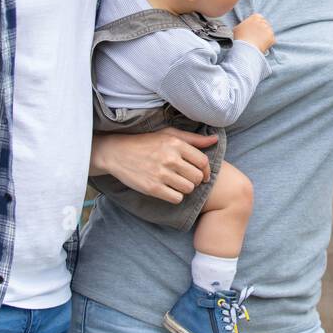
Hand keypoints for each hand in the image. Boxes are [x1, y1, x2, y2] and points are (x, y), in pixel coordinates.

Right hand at [92, 129, 217, 202]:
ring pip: (188, 189)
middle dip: (195, 180)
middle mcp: (170, 158)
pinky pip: (176, 198)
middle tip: (186, 178)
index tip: (202, 175)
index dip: (206, 171)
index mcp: (176, 144)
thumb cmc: (147, 142)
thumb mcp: (169, 134)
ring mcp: (160, 174)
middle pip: (197, 177)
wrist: (117, 152)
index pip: (203, 162)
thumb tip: (215, 139)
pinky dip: (175, 197)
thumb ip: (193, 139)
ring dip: (185, 188)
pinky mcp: (152, 188)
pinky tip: (168, 190)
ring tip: (176, 183)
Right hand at [233, 13, 274, 52]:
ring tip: (258, 43)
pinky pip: (271, 40)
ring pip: (268, 32)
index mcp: (255, 17)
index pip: (259, 18)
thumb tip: (243, 27)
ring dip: (265, 36)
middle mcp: (263, 21)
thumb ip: (243, 25)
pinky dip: (268, 43)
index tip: (254, 29)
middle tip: (257, 37)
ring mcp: (269, 29)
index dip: (257, 24)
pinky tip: (261, 46)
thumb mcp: (238, 28)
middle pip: (265, 24)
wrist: (246, 48)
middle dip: (262, 30)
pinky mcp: (272, 37)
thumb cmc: (240, 38)